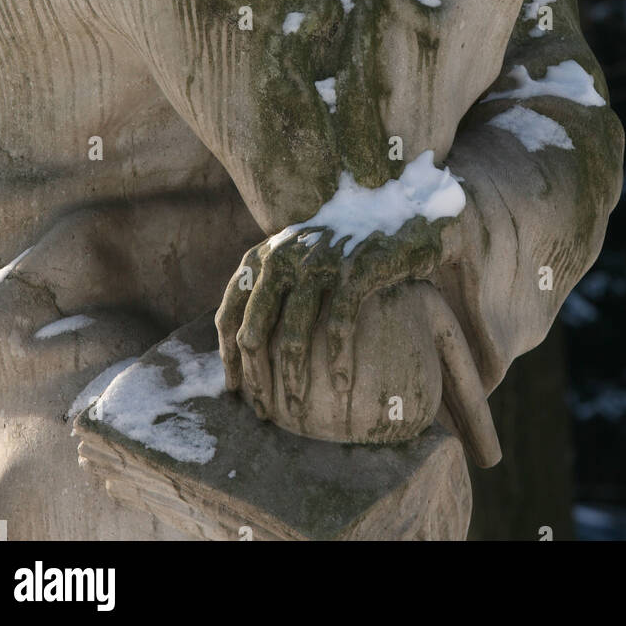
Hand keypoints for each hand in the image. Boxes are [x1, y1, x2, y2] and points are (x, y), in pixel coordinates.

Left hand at [216, 215, 500, 463]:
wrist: (398, 213)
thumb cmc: (346, 246)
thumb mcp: (301, 257)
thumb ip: (274, 288)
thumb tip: (247, 347)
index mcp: (264, 256)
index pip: (229, 314)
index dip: (227, 357)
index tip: (234, 391)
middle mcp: (283, 257)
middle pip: (254, 333)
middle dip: (256, 379)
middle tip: (266, 412)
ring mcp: (318, 263)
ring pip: (292, 337)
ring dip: (293, 379)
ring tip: (297, 408)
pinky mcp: (354, 270)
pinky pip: (338, 328)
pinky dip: (339, 362)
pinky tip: (343, 387)